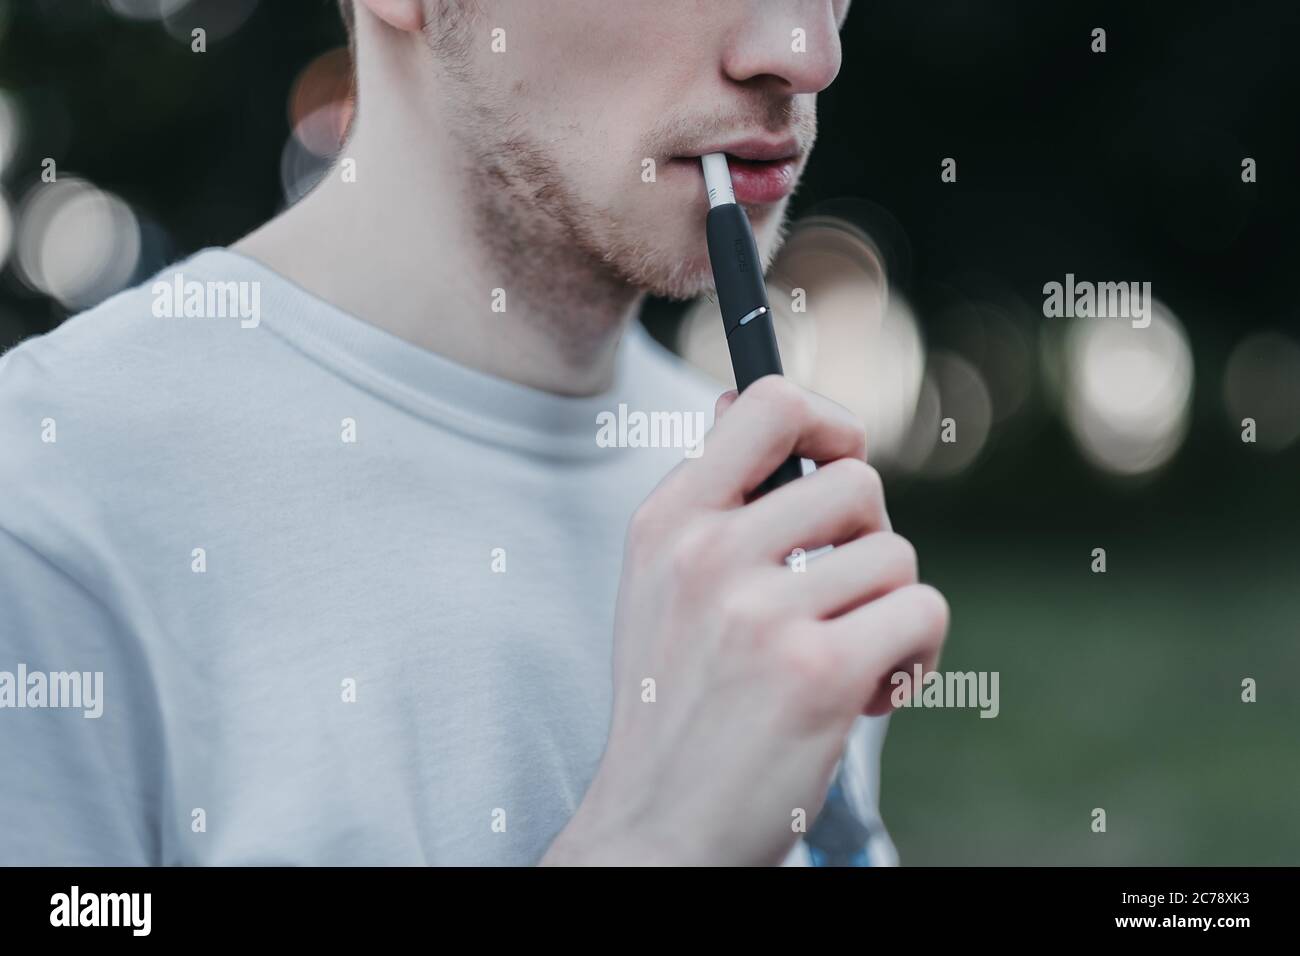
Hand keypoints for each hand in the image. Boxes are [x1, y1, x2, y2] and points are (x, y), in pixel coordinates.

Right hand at [542, 376, 947, 864]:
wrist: (659, 828)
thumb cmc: (672, 703)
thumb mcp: (657, 585)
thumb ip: (707, 500)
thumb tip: (742, 399)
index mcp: (667, 522)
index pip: (768, 404)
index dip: (828, 421)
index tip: (840, 460)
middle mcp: (707, 555)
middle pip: (857, 484)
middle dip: (868, 542)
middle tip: (840, 598)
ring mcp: (760, 612)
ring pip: (895, 555)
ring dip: (889, 610)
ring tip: (845, 659)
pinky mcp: (818, 672)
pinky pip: (922, 612)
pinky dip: (916, 655)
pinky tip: (869, 694)